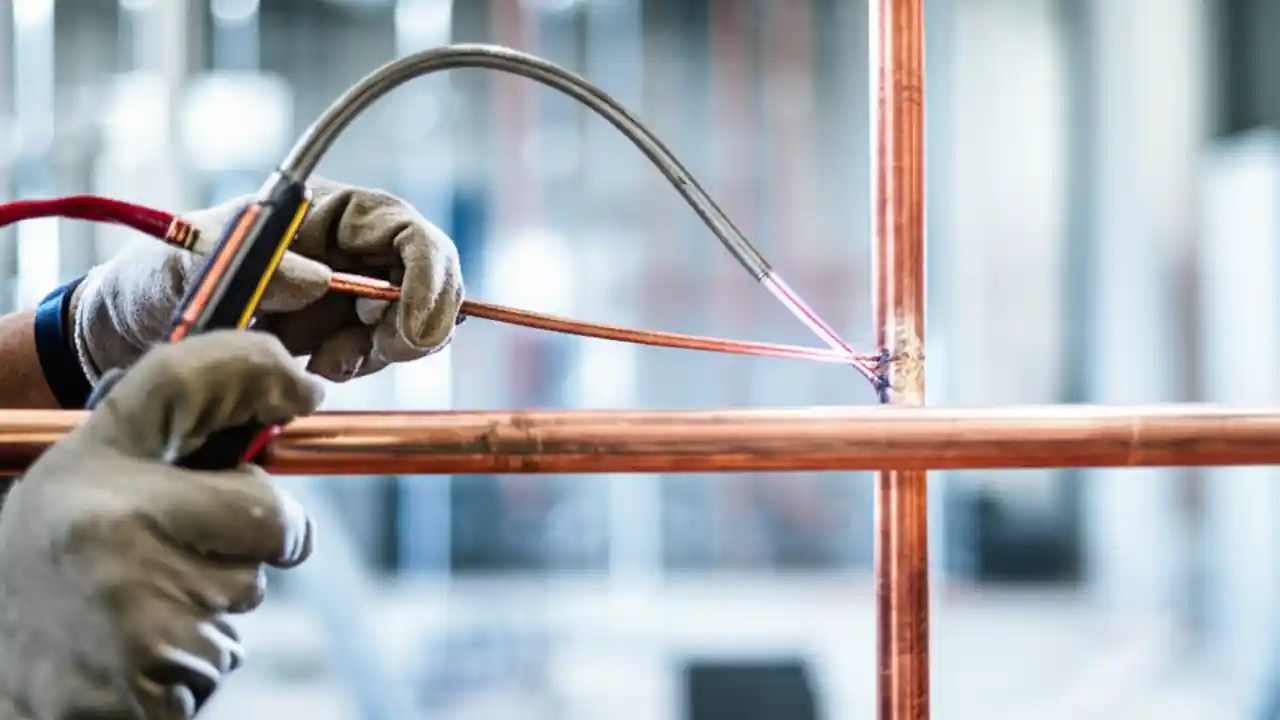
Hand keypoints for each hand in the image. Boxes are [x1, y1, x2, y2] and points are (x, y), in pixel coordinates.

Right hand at [0, 331, 321, 718]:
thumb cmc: (53, 569)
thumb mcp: (82, 484)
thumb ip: (167, 449)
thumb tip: (279, 405)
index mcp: (91, 462)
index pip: (184, 381)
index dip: (254, 368)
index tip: (301, 390)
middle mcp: (112, 518)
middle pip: (270, 514)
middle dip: (271, 537)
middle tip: (209, 552)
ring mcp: (134, 596)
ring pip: (249, 590)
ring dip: (218, 604)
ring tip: (144, 610)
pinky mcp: (153, 665)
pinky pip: (225, 651)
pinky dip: (198, 659)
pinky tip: (138, 653)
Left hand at [71, 178, 463, 382]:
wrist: (137, 330)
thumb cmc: (159, 277)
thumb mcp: (189, 264)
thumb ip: (255, 266)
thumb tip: (320, 280)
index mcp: (327, 212)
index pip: (406, 230)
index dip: (427, 274)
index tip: (411, 327)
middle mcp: (349, 248)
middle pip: (426, 278)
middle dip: (416, 322)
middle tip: (381, 352)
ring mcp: (349, 292)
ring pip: (409, 321)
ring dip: (379, 350)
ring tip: (321, 361)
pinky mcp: (341, 332)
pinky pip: (379, 352)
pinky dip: (360, 366)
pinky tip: (316, 367)